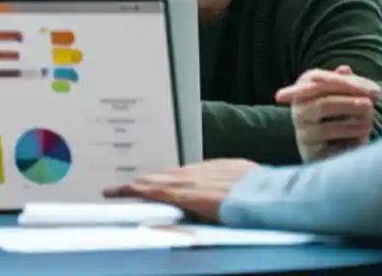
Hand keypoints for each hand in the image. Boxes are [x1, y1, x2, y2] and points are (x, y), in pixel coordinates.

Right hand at [103, 160, 259, 221]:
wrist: (269, 196)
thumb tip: (170, 208)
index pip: (151, 189)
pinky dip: (186, 172)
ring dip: (163, 176)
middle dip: (143, 182)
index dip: (129, 190)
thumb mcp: (206, 217)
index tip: (113, 191)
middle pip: (161, 178)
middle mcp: (193, 176)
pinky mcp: (225, 164)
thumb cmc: (241, 213)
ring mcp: (209, 168)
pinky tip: (186, 175)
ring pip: (179, 171)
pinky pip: (198, 167)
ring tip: (152, 180)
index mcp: (184, 191)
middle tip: (128, 186)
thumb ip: (187, 209)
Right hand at [276, 66, 379, 161]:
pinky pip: (333, 148)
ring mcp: (302, 131)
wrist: (328, 146)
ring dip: (355, 124)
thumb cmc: (338, 113)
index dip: (349, 84)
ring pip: (329, 127)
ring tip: (369, 123)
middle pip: (324, 104)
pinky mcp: (310, 152)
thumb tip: (346, 69)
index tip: (375, 91)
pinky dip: (351, 142)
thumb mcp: (344, 93)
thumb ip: (348, 81)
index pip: (319, 80)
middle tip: (371, 106)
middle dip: (352, 104)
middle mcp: (298, 109)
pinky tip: (362, 138)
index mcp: (303, 88)